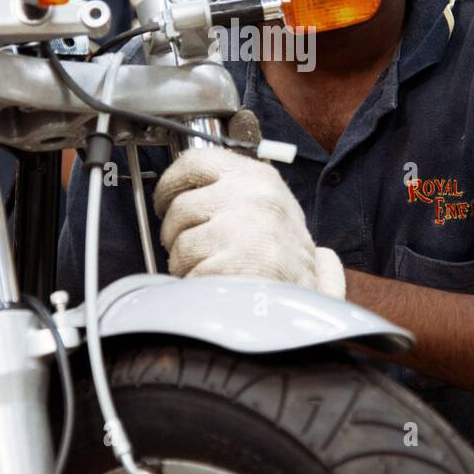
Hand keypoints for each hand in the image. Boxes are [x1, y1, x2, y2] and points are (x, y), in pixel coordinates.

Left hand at [152, 148, 345, 298]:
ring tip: (214, 271)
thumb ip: (234, 191)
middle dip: (176, 232)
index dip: (171, 183)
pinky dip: (194, 285)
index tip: (166, 199)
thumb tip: (187, 185)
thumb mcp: (272, 210)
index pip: (196, 162)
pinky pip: (185, 272)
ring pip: (178, 242)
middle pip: (179, 206)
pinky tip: (217, 289)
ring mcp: (238, 232)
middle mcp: (250, 198)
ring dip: (185, 263)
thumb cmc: (288, 264)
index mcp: (260, 179)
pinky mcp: (226, 267)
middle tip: (190, 247)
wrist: (307, 310)